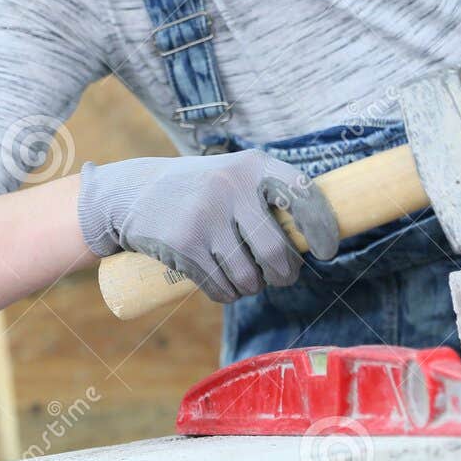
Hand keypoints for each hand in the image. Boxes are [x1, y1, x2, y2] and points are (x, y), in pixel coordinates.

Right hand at [77, 151, 339, 301]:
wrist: (134, 193)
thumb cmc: (201, 190)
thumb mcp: (233, 176)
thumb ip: (269, 198)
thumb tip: (315, 239)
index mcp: (252, 166)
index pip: (302, 195)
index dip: (320, 226)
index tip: (325, 250)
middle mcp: (232, 188)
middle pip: (277, 253)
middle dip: (284, 274)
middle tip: (281, 276)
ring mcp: (207, 217)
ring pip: (250, 279)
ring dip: (252, 286)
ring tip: (245, 275)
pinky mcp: (185, 246)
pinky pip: (222, 288)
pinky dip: (227, 293)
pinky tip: (222, 282)